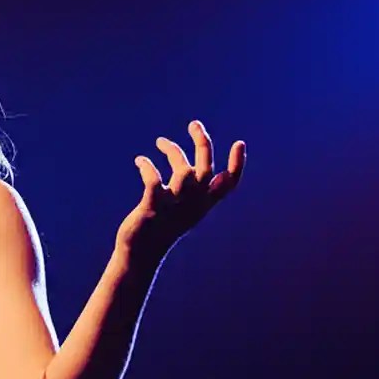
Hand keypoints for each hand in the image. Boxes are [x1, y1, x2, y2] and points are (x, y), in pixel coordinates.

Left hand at [116, 120, 245, 263]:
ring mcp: (174, 207)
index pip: (228, 184)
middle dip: (202, 143)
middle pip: (206, 170)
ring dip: (172, 151)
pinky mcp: (152, 208)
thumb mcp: (183, 210)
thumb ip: (192, 192)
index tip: (239, 143)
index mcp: (203, 205)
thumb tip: (196, 171)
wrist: (141, 254)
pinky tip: (139, 160)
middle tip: (194, 123)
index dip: (237, 164)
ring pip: (183, 172)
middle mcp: (193, 205)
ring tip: (159, 141)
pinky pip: (154, 182)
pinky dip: (147, 167)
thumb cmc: (162, 229)